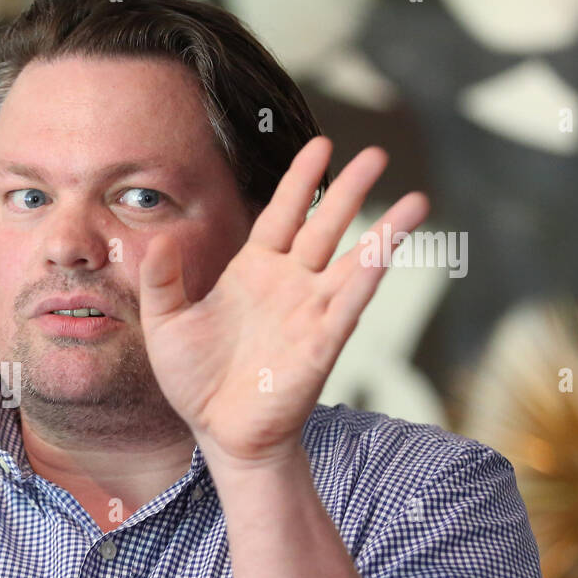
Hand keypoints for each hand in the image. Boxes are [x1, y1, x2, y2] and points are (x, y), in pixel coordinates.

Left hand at [138, 136, 428, 469]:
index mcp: (251, 272)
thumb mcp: (165, 325)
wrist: (219, 433)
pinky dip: (370, 274)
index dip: (300, 181)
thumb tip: (161, 238)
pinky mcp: (322, 342)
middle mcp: (287, 285)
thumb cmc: (194, 381)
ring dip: (384, 231)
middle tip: (377, 154)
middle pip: (325, 226)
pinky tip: (389, 247)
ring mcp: (309, 311)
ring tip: (415, 199)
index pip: (281, 215)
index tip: (321, 144)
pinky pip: (350, 302)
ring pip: (353, 261)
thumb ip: (162, 282)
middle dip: (349, 191)